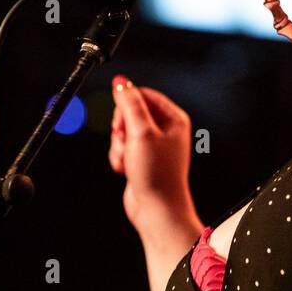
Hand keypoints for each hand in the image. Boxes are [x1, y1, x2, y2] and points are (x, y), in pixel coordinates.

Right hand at [110, 76, 192, 227]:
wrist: (156, 209)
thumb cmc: (156, 173)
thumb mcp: (140, 132)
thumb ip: (129, 104)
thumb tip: (120, 82)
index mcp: (173, 118)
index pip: (143, 94)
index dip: (127, 105)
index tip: (122, 120)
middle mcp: (164, 130)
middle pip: (129, 113)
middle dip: (121, 129)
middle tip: (127, 142)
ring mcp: (152, 145)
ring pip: (122, 132)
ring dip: (118, 146)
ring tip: (128, 161)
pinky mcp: (140, 159)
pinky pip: (121, 148)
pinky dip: (118, 158)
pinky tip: (126, 170)